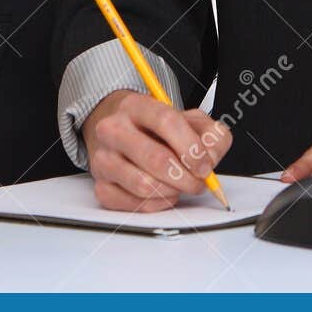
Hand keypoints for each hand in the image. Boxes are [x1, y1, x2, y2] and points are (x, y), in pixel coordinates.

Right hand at [81, 89, 230, 212]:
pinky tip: (162, 193)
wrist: (122, 133)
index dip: (191, 147)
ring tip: (179, 185)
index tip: (205, 165)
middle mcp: (114, 129)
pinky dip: (157, 204)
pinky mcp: (101, 186)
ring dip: (172, 192)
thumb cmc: (157, 129)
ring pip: (144, 185)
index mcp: (137, 106)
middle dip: (186, 177)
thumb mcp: (189, 119)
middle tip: (198, 182)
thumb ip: (210, 133)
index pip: (166, 122)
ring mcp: (103, 159)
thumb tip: (211, 155)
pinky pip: (134, 205)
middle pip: (155, 158)